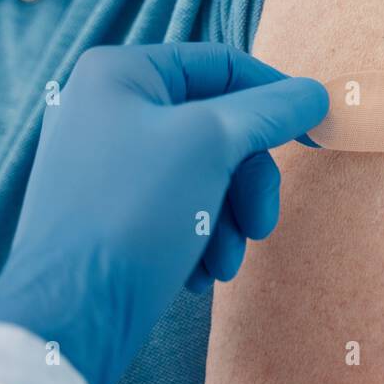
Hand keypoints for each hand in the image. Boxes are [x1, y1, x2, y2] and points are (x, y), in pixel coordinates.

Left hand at [0, 42, 328, 383]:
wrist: (69, 317)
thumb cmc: (133, 214)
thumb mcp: (212, 145)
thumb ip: (270, 110)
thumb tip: (314, 93)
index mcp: (119, 73)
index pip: (222, 65)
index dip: (275, 97)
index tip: (315, 131)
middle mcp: (105, 108)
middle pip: (216, 126)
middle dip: (246, 181)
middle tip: (261, 223)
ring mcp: (103, 162)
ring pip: (202, 171)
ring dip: (228, 218)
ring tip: (223, 262)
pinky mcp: (107, 210)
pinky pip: (175, 204)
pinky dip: (199, 235)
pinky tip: (198, 271)